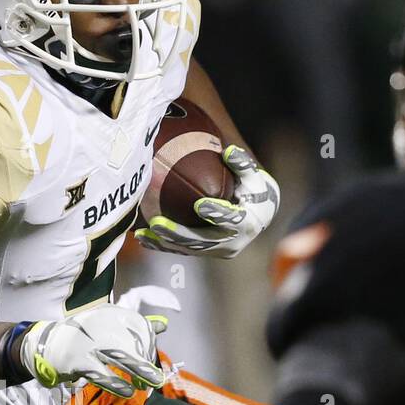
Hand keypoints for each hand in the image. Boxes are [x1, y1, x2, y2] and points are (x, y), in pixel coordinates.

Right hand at [20, 304, 165, 398]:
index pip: (140, 326)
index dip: (150, 345)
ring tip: (152, 383)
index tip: (150, 360)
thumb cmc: (85, 336)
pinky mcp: (79, 361)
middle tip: (154, 378)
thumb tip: (164, 324)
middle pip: (133, 342)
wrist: (48, 344)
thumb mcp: (109, 324)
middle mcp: (101, 324)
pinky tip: (127, 391)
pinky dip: (117, 384)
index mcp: (111, 313)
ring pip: (122, 356)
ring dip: (140, 371)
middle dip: (146, 361)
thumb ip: (136, 325)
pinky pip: (103, 374)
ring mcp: (89, 343)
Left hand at [135, 146, 279, 258]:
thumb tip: (228, 151)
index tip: (199, 205)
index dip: (215, 212)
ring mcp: (218, 250)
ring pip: (189, 249)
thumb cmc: (255, 190)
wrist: (260, 215)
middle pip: (203, 240)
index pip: (230, 219)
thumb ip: (242, 164)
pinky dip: (163, 246)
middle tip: (157, 224)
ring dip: (165, 243)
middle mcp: (232, 242)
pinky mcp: (207, 253)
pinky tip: (144, 238)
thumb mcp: (254, 177)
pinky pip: (183, 251)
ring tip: (144, 234)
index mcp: (247, 223)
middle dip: (179, 234)